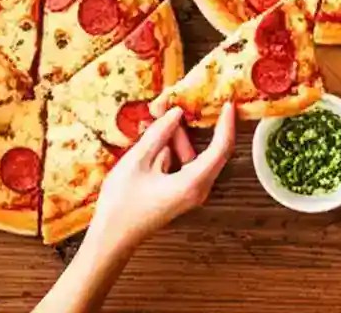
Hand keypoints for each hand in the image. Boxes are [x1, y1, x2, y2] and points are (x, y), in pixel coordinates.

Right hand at [89, 104, 235, 248]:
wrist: (112, 237)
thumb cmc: (122, 203)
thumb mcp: (137, 161)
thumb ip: (159, 134)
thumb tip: (176, 113)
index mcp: (192, 183)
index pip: (221, 148)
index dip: (226, 124)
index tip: (228, 103)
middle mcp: (197, 189)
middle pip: (206, 150)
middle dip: (192, 127)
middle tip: (175, 104)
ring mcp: (189, 192)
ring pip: (192, 156)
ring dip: (177, 138)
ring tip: (157, 118)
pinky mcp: (179, 192)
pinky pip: (182, 165)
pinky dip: (171, 150)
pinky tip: (152, 137)